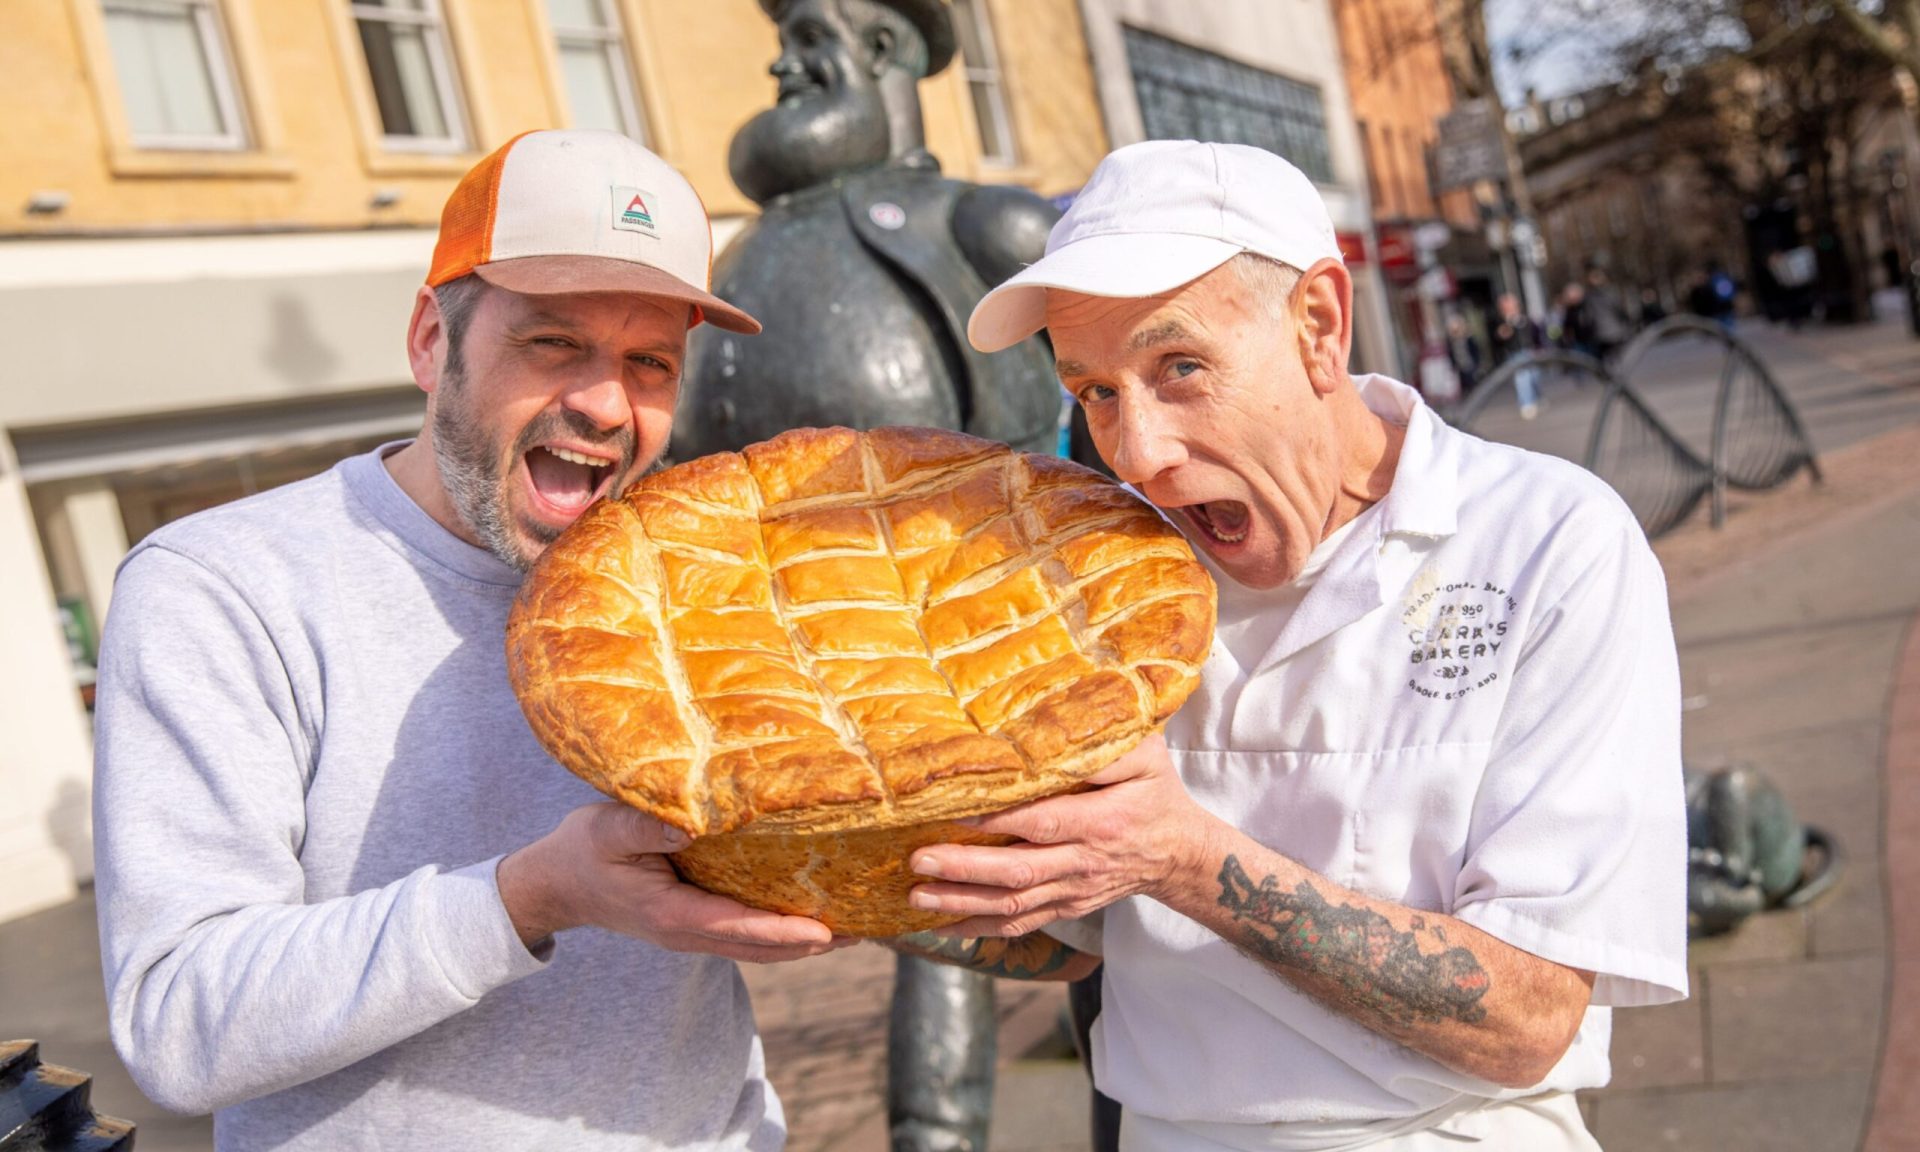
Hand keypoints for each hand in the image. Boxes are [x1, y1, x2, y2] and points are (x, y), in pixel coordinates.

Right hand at [498, 803, 849, 962]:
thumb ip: (646, 828)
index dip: (783, 931)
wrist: (555, 884)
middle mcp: (687, 933)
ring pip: (758, 947)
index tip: (826, 932)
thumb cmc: (581, 852)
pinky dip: (781, 932)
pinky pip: (746, 934)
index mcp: (672, 915)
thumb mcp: (605, 830)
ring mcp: (691, 933)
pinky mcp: (694, 923)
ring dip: (803, 942)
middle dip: (811, 943)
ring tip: (853, 929)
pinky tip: (810, 917)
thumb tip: (692, 825)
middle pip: (761, 948)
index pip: (738, 928)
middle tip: (864, 931)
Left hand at [904, 734, 1220, 937]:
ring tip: (916, 896)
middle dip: (964, 869)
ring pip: (1012, 905)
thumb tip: (1051, 736)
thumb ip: (1104, 748)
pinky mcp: (1066, 908)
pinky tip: (943, 925)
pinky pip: (1020, 925)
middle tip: (917, 861)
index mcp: (1102, 822)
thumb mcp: (1146, 757)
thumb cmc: (1156, 793)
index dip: (998, 822)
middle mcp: (1084, 863)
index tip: (954, 812)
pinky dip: (979, 928)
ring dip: (962, 903)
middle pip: (1018, 872)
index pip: (1043, 823)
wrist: (1179, 853)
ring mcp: (1073, 891)